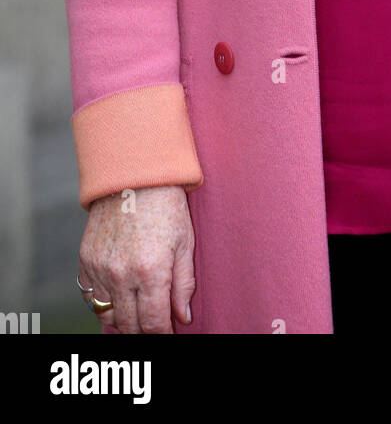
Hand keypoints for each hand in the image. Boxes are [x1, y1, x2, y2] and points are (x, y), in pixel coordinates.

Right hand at [78, 185, 194, 332]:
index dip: (163, 334)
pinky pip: (90, 297)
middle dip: (144, 330)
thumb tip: (183, 318)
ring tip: (137, 312)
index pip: (154, 323)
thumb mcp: (185, 243)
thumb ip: (184, 284)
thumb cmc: (166, 206)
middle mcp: (122, 274)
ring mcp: (100, 268)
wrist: (134, 175)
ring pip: (107, 314)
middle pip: (129, 325)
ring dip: (123, 319)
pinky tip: (117, 296)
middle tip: (154, 324)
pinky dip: (102, 302)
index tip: (168, 333)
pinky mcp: (86, 260)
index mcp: (151, 271)